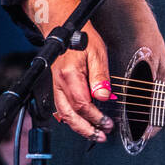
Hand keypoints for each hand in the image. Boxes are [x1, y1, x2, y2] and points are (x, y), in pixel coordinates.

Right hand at [26, 0, 113, 141]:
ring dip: (78, 126)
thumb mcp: (98, 53)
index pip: (82, 104)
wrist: (64, 28)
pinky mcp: (57, 85)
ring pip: (63, 113)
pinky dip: (70, 118)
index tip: (108, 124)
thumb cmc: (83, 38)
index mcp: (69, 76)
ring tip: (94, 134)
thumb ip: (100, 76)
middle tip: (101, 136)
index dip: (95, 117)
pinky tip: (81, 123)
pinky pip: (61, 106)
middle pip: (69, 114)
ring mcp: (56, 85)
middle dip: (86, 129)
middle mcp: (59, 83)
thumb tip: (103, 96)